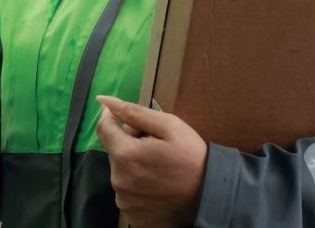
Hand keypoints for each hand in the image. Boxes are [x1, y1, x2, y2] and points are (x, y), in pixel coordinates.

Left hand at [95, 95, 206, 226]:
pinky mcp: (131, 214)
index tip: (124, 115)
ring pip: (121, 171)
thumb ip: (134, 112)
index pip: (103, 129)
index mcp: (125, 155)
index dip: (112, 117)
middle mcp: (118, 180)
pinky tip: (157, 183)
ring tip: (158, 166)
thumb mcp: (169, 126)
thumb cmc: (192, 158)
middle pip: (115, 150)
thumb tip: (105, 101)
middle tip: (155, 143)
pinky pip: (128, 191)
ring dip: (133, 163)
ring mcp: (124, 200)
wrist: (210, 197)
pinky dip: (138, 184)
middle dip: (129, 141)